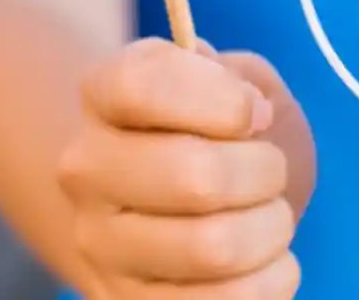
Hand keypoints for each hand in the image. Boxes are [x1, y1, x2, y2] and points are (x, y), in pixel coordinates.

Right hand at [58, 39, 300, 298]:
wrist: (183, 201)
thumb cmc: (223, 133)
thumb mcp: (235, 81)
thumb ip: (242, 79)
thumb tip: (251, 113)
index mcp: (105, 97)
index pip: (142, 87)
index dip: (223, 100)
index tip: (257, 114)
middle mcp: (87, 170)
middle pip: (196, 178)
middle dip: (265, 172)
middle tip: (272, 171)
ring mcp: (100, 245)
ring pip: (213, 248)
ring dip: (270, 229)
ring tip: (270, 218)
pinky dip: (271, 279)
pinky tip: (268, 261)